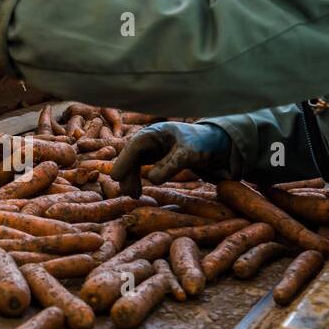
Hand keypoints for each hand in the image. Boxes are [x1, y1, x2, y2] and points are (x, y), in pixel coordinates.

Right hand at [112, 121, 230, 196]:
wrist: (213, 144)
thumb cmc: (202, 144)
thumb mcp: (189, 154)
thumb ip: (170, 165)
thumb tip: (151, 179)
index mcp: (155, 132)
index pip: (134, 146)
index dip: (124, 162)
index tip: (115, 177)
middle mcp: (149, 139)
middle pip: (130, 156)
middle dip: (127, 174)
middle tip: (129, 194)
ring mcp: (150, 149)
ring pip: (132, 164)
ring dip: (130, 179)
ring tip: (133, 196)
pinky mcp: (153, 158)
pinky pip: (138, 169)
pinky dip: (136, 180)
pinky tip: (137, 192)